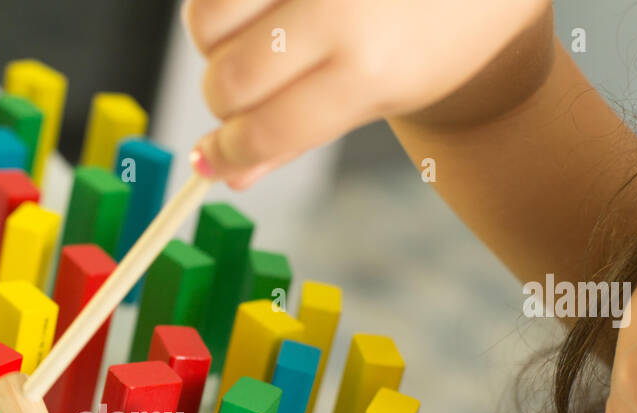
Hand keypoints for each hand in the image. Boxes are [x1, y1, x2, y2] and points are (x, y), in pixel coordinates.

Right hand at [184, 0, 553, 187]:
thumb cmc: (430, 42)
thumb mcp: (375, 100)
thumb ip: (293, 138)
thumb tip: (222, 171)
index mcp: (367, 72)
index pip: (266, 131)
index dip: (229, 153)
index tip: (213, 158)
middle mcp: (338, 11)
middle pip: (228, 80)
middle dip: (220, 103)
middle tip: (239, 99)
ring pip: (205, 20)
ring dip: (211, 44)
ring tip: (248, 44)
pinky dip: (224, 4)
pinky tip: (256, 11)